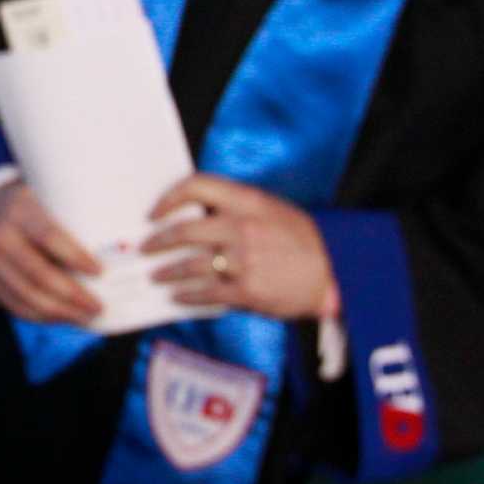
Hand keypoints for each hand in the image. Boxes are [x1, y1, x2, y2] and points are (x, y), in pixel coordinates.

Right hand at [0, 181, 103, 324]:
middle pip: (39, 275)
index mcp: (19, 212)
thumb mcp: (48, 197)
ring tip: (86, 317)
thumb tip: (119, 248)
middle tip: (99, 307)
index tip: (101, 273)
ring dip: (61, 313)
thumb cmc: (33, 204)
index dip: (76, 258)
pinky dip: (41, 317)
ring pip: (27, 296)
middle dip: (73, 296)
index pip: (50, 238)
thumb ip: (73, 217)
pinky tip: (62, 318)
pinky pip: (14, 306)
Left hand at [142, 173, 334, 319]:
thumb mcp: (272, 210)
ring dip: (167, 272)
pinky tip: (178, 297)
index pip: (197, 186)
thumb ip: (237, 208)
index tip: (154, 212)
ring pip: (190, 266)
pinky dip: (187, 296)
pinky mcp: (247, 291)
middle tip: (145, 248)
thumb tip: (196, 216)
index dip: (169, 197)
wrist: (338, 274)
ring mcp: (244, 260)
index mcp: (248, 202)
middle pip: (184, 231)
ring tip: (157, 275)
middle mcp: (242, 228)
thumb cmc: (304, 241)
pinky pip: (206, 294)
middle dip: (157, 242)